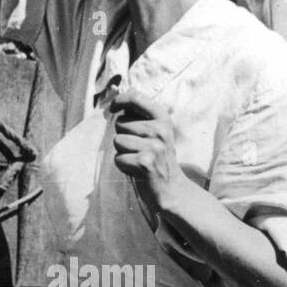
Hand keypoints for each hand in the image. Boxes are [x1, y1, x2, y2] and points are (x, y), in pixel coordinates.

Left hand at [110, 92, 187, 213]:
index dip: (120, 100)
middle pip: (120, 124)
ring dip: (123, 152)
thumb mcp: (157, 133)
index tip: (114, 107)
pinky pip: (118, 158)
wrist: (172, 188)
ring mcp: (153, 146)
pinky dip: (123, 166)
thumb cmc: (158, 158)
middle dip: (123, 137)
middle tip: (138, 149)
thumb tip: (119, 105)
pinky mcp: (144, 163)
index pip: (136, 98)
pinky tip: (137, 170)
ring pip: (118, 141)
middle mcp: (159, 130)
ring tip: (138, 159)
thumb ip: (142, 117)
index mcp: (163, 118)